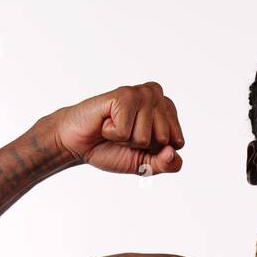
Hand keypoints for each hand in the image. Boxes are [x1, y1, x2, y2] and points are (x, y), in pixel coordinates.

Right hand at [54, 82, 184, 174]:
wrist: (79, 144)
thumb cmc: (112, 149)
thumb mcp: (145, 164)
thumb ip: (166, 164)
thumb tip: (172, 153)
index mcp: (167, 110)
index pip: (178, 142)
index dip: (155, 151)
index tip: (139, 143)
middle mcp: (157, 96)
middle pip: (163, 139)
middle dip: (140, 145)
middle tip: (124, 134)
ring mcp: (141, 93)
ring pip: (145, 136)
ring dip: (125, 139)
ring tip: (114, 127)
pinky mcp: (124, 94)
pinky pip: (125, 130)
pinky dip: (112, 134)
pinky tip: (105, 123)